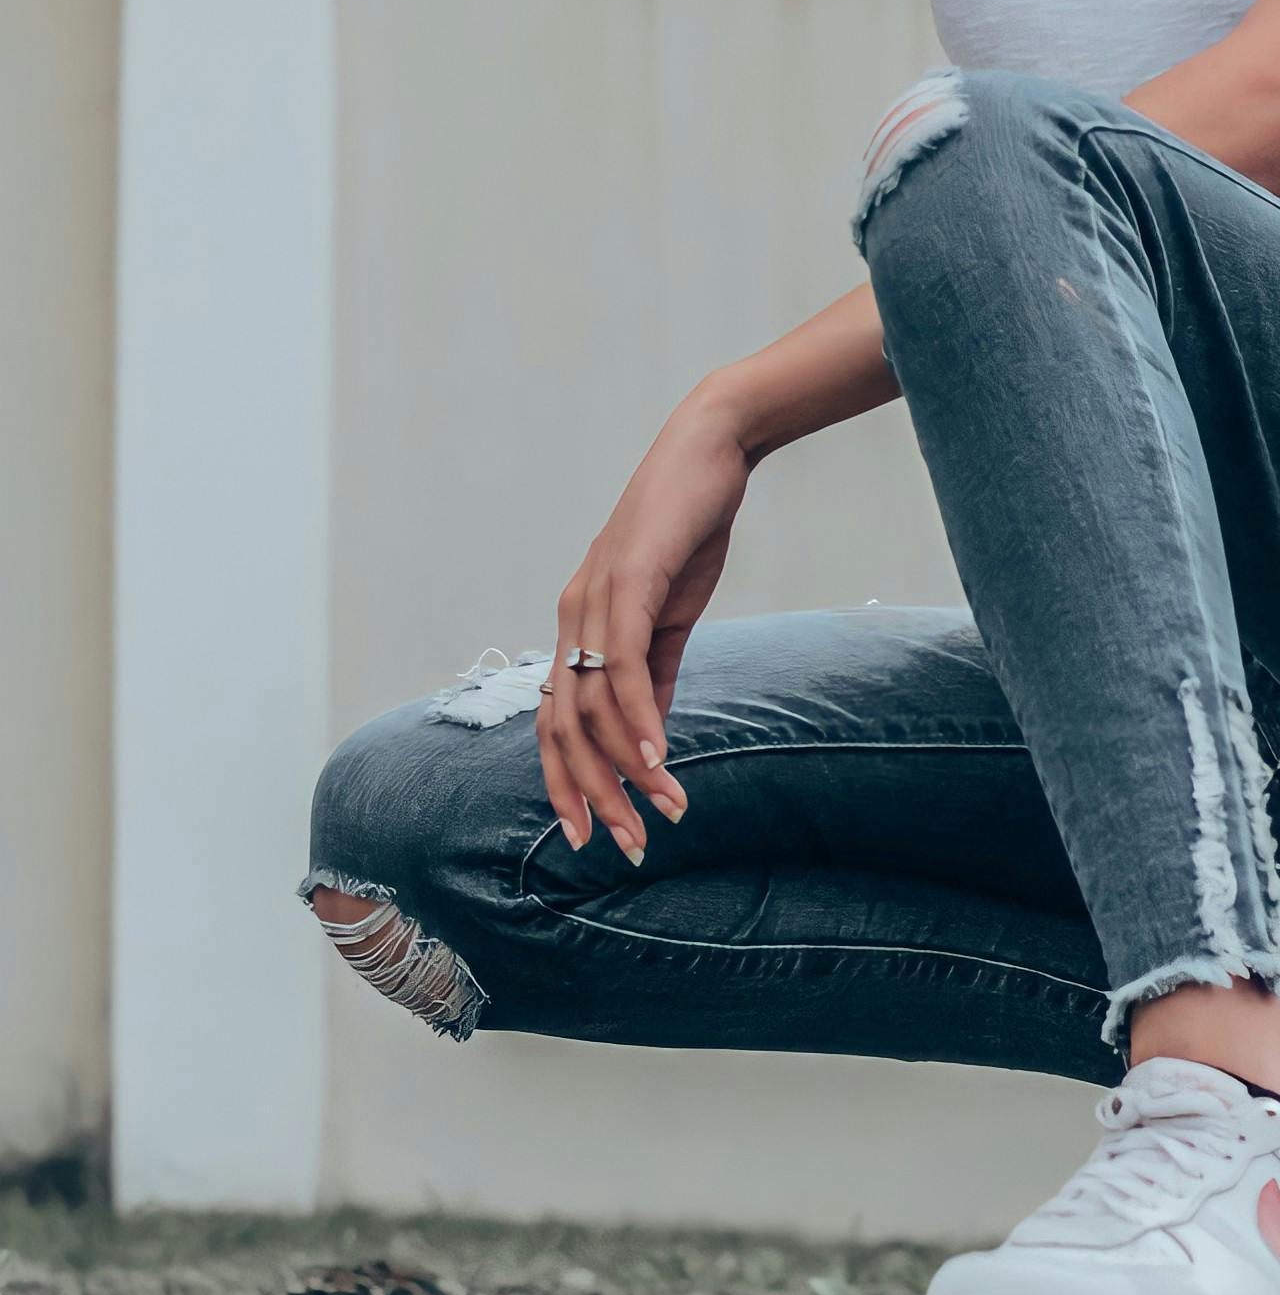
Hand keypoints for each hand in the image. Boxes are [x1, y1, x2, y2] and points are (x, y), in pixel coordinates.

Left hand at [538, 386, 753, 867]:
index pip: (555, 721)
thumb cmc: (688, 527)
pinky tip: (659, 757)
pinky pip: (625, 665)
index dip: (566, 781)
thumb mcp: (671, 614)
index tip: (592, 832)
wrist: (710, 450)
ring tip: (662, 811)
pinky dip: (639, 717)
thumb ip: (656, 675)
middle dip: (591, 793)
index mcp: (578, 624)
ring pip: (593, 706)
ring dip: (626, 767)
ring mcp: (595, 598)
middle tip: (626, 844)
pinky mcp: (629, 583)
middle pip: (562, 728)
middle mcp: (572, 615)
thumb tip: (650, 736)